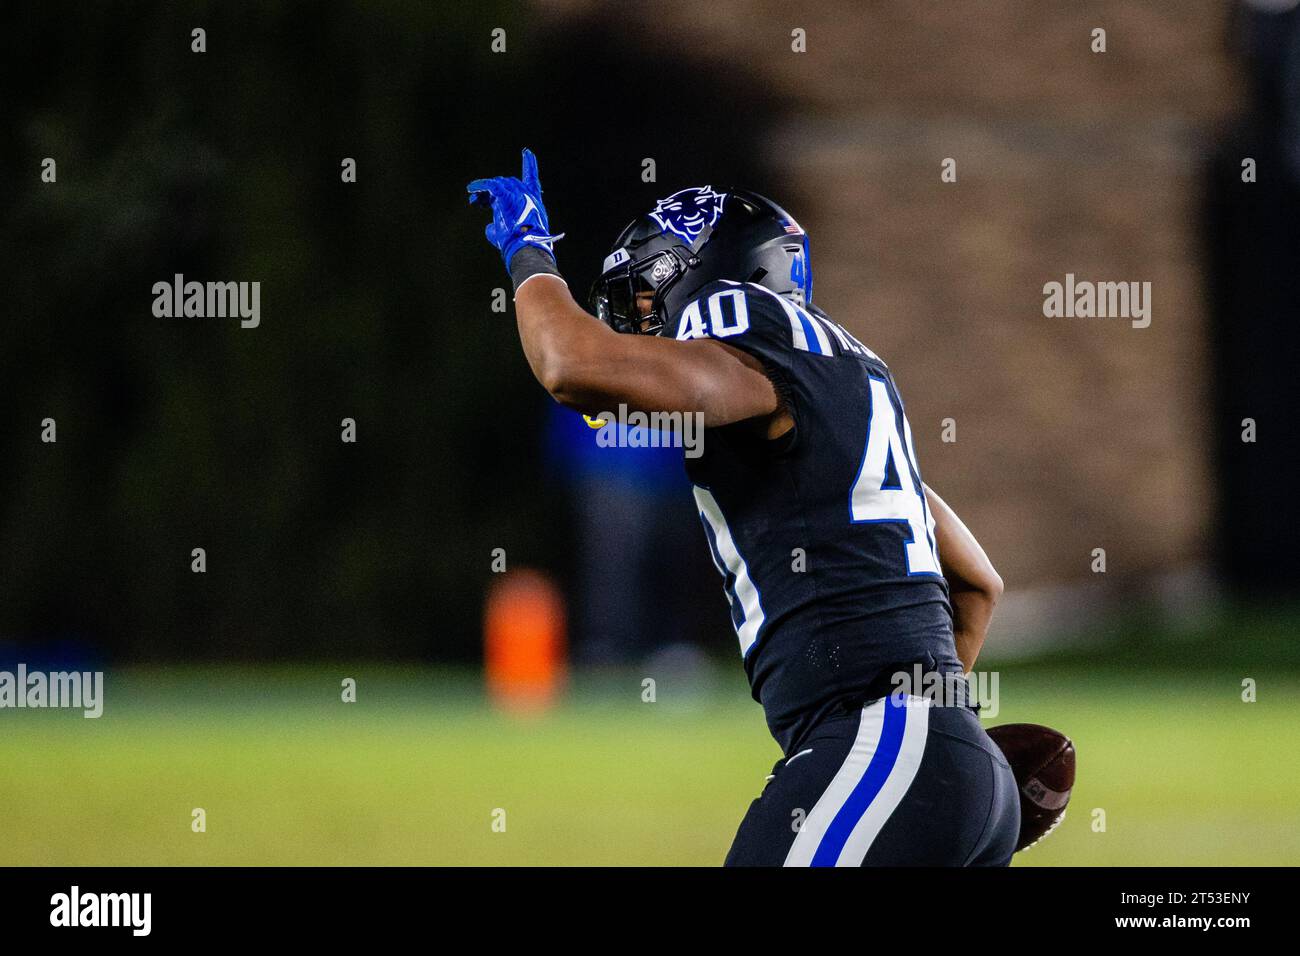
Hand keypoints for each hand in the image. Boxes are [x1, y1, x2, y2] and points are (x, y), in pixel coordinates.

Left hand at [467, 148, 563, 267]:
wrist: (526, 247)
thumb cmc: (521, 244)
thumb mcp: (515, 233)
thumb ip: (500, 226)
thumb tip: (490, 227)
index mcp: (533, 202)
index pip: (532, 179)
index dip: (529, 165)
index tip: (527, 153)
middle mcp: (526, 194)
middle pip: (508, 182)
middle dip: (493, 191)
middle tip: (480, 203)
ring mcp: (517, 193)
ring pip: (498, 183)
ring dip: (484, 192)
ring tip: (475, 202)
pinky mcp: (506, 196)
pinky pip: (490, 185)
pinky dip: (479, 185)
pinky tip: (470, 188)